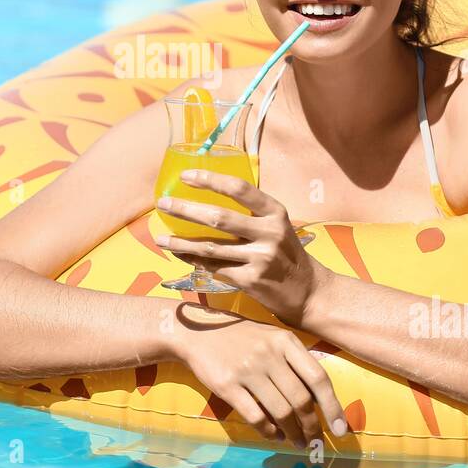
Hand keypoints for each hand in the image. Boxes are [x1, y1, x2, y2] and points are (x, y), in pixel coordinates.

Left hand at [155, 169, 328, 327]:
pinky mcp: (251, 281)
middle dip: (186, 209)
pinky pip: (214, 268)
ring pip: (211, 247)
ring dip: (181, 242)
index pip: (239, 189)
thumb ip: (251, 214)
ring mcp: (260, 258)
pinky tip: (179, 256)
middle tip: (162, 203)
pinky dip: (193, 261)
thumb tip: (206, 201)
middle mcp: (269, 233)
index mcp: (275, 212)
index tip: (186, 176)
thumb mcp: (277, 226)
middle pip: (219, 218)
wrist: (308, 292)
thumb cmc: (287, 254)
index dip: (210, 180)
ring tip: (160, 238)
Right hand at [169, 303, 348, 448]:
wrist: (197, 331)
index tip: (341, 429)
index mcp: (286, 341)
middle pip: (301, 400)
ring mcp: (248, 370)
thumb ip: (294, 361)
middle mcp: (270, 354)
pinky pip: (255, 416)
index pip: (318, 378)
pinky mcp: (228, 385)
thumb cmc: (241, 337)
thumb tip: (318, 399)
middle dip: (312, 426)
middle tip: (314, 440)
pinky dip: (268, 431)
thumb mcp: (272, 337)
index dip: (333, 407)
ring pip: (281, 411)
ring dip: (293, 432)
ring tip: (296, 441)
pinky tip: (273, 435)